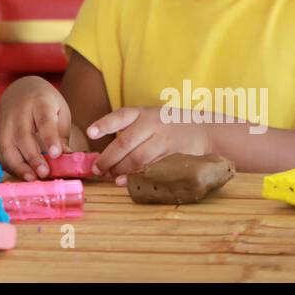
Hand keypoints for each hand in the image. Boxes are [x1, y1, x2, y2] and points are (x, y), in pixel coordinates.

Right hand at [0, 76, 72, 180]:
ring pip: (7, 145)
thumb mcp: (60, 111)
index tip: (56, 154)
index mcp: (39, 103)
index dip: (49, 138)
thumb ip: (61, 135)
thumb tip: (66, 159)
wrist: (21, 89)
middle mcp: (19, 112)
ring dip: (18, 165)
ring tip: (31, 178)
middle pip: (22, 135)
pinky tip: (19, 174)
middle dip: (32, 156)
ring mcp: (6, 123)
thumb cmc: (45, 103)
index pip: (44, 121)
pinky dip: (8, 165)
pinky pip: (0, 152)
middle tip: (44, 173)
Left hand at [89, 107, 210, 184]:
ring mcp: (163, 141)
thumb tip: (104, 152)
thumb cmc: (168, 125)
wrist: (205, 129)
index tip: (90, 133)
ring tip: (110, 177)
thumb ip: (130, 129)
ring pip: (137, 158)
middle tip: (97, 169)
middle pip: (125, 143)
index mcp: (143, 113)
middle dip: (108, 159)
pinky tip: (126, 182)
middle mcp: (152, 124)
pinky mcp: (173, 156)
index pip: (120, 116)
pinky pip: (152, 169)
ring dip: (120, 170)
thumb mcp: (150, 116)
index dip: (104, 124)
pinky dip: (137, 177)